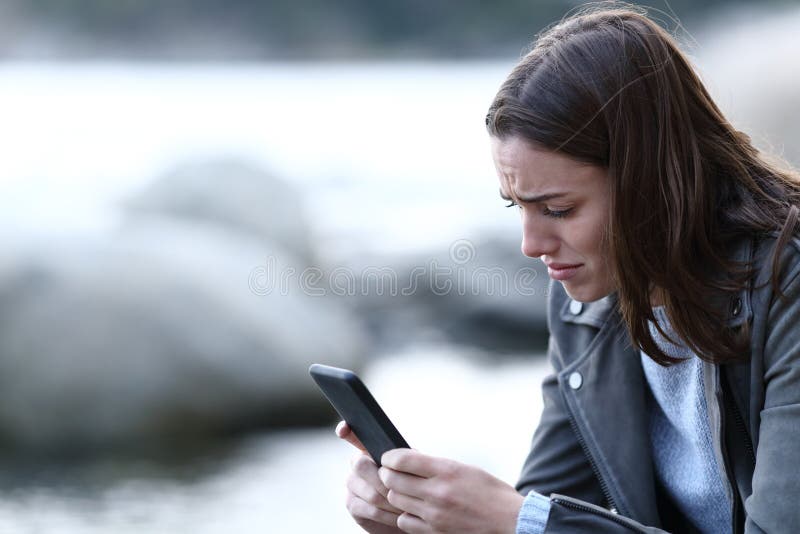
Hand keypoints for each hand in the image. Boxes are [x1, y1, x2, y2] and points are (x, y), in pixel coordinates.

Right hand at [337, 421, 404, 532]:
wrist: (405, 515)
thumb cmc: (410, 486)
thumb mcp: (412, 468)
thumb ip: (407, 459)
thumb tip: (411, 455)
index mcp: (370, 450)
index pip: (354, 435)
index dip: (346, 430)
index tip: (344, 429)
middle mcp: (356, 463)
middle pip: (361, 465)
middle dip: (387, 481)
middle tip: (406, 489)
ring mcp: (352, 483)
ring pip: (371, 492)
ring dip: (393, 501)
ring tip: (409, 506)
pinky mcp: (352, 504)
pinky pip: (371, 509)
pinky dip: (388, 515)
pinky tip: (399, 516)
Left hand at [378, 449, 524, 533]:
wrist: (511, 522)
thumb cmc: (492, 494)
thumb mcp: (465, 469)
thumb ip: (436, 466)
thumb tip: (410, 461)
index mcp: (447, 471)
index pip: (403, 460)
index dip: (390, 457)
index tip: (388, 457)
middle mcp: (438, 492)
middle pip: (393, 480)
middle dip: (388, 474)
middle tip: (390, 472)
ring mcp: (434, 515)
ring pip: (396, 500)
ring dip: (395, 493)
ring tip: (403, 490)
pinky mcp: (434, 532)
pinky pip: (405, 522)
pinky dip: (405, 514)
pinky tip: (414, 509)